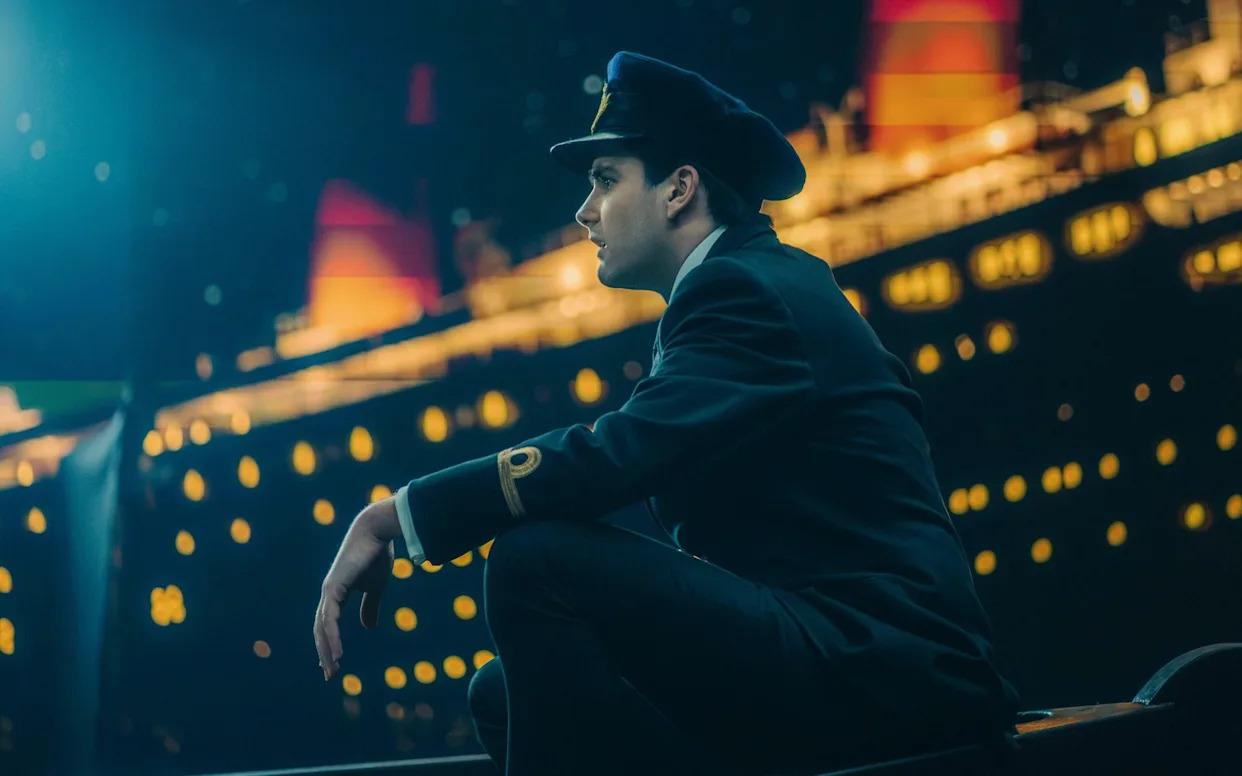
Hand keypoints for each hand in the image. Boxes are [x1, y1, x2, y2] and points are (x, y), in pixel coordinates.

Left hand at [314, 505, 395, 680]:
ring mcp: (328, 591)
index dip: (329, 644)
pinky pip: (329, 620)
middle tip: (330, 675)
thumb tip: (368, 628)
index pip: (328, 624)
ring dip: (326, 651)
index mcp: (338, 594)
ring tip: (332, 669)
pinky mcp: (333, 588)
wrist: (377, 532)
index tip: (332, 663)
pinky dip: (332, 638)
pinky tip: (337, 654)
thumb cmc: (378, 555)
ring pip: (322, 629)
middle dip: (325, 653)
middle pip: (321, 630)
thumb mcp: (377, 587)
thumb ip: (370, 607)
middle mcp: (329, 594)